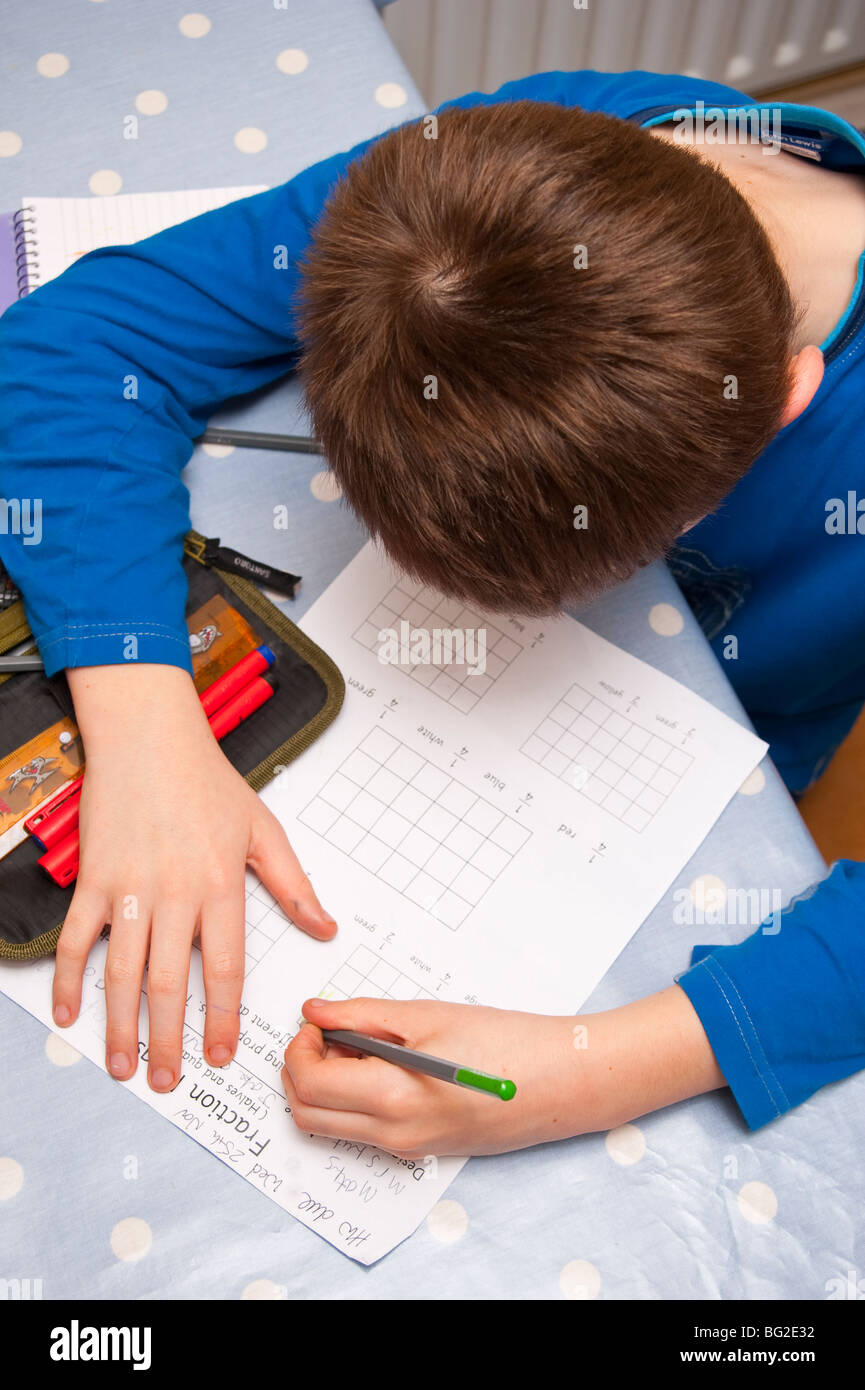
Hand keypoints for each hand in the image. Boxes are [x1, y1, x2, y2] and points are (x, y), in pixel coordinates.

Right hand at [53, 663, 335, 1090]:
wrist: (150, 734)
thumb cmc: (206, 779)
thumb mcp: (263, 829)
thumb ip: (292, 885)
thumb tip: (324, 928)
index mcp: (221, 885)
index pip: (223, 969)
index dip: (219, 1019)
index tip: (218, 1055)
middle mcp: (175, 892)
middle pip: (169, 982)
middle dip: (169, 1039)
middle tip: (168, 1079)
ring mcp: (130, 887)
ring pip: (122, 971)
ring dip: (120, 1025)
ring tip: (122, 1065)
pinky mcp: (94, 878)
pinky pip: (78, 938)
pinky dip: (69, 978)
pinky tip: (69, 1012)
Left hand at [282, 986, 726, 1156]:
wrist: (562, 1080)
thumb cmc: (505, 1041)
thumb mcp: (428, 1015)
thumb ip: (363, 1015)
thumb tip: (314, 1011)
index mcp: (391, 1098)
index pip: (309, 1084)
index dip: (299, 1048)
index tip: (317, 1020)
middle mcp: (392, 1135)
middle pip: (308, 1115)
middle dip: (300, 1071)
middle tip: (325, 1031)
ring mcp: (406, 1148)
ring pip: (331, 1126)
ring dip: (323, 1086)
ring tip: (357, 1043)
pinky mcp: (420, 1148)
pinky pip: (362, 1130)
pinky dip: (351, 1098)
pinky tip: (382, 1062)